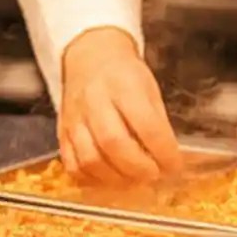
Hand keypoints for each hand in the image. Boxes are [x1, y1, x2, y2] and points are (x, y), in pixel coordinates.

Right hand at [58, 27, 182, 182]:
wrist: (89, 57)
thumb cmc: (124, 75)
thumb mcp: (149, 89)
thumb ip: (157, 123)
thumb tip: (168, 160)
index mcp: (123, 86)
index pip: (146, 124)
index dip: (163, 151)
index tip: (174, 166)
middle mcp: (95, 101)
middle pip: (113, 143)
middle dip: (138, 167)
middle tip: (154, 175)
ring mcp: (75, 119)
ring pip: (90, 158)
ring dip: (116, 177)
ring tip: (132, 180)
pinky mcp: (62, 133)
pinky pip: (72, 165)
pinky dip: (91, 179)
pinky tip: (108, 178)